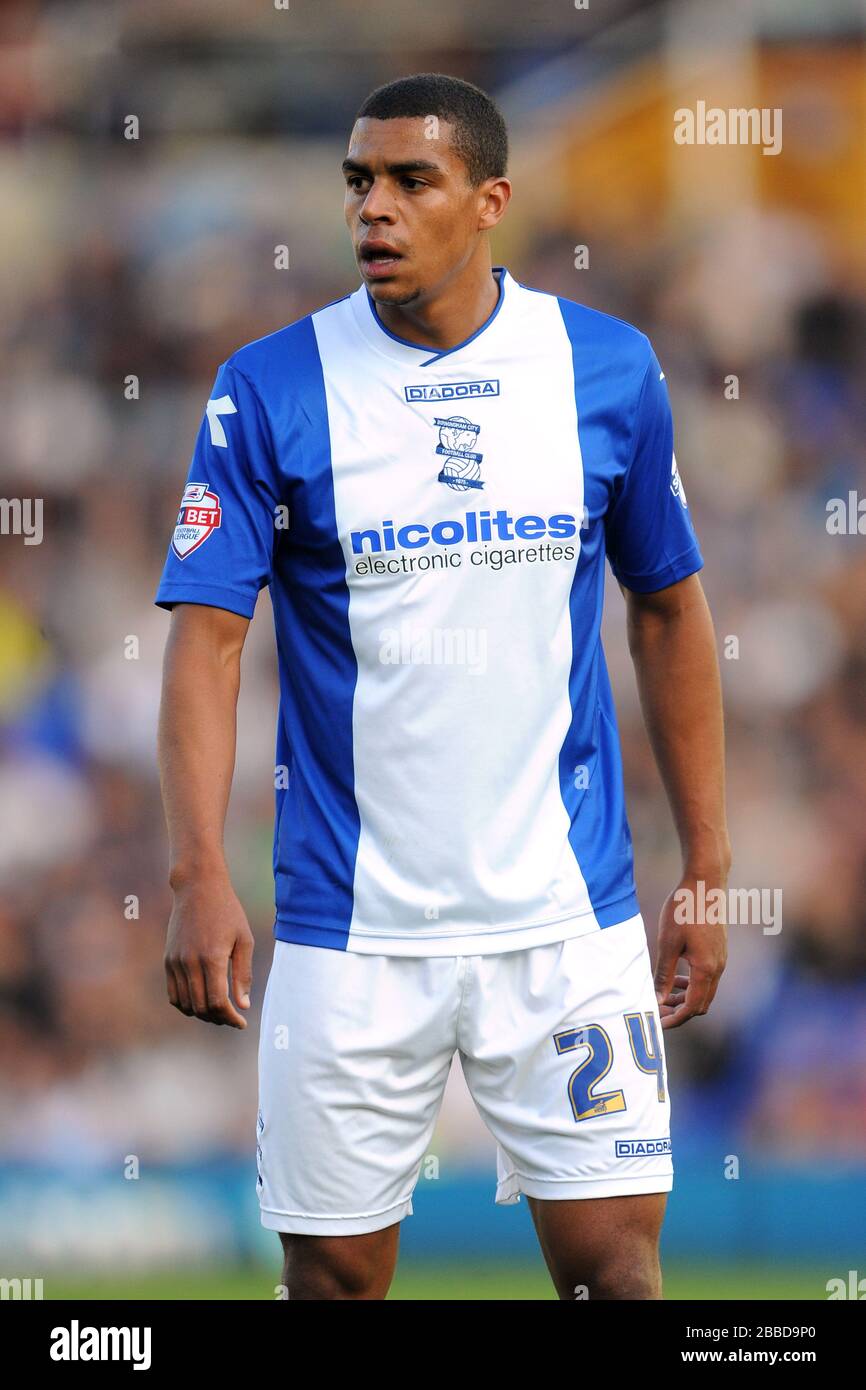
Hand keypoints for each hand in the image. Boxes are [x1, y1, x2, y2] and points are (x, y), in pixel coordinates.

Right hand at [164, 874, 253, 1027]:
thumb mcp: (244, 940)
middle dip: (218, 1018)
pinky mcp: (168, 960)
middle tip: (233, 1018)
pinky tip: (201, 1003)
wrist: (197, 888)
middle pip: (200, 1007)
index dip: (230, 1017)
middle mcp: (190, 963)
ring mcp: (175, 962)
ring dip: (202, 1014)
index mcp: (212, 958)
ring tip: (219, 1012)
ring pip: (185, 1004)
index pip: (217, 1002)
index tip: (242, 1022)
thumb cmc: (227, 911)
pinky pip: (173, 994)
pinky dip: (186, 1005)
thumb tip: (242, 1005)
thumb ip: (243, 974)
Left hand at [653, 874, 727, 1028]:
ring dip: (686, 998)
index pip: (693, 1007)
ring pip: (705, 991)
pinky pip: (708, 978)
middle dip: (680, 1012)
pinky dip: (692, 985)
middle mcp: (718, 967)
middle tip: (658, 1011)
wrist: (705, 884)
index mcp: (706, 969)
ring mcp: (721, 959)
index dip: (676, 1019)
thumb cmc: (684, 910)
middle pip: (702, 1004)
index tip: (658, 1023)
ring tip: (664, 996)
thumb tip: (658, 1000)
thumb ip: (664, 974)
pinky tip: (675, 978)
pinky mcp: (719, 951)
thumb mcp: (668, 943)